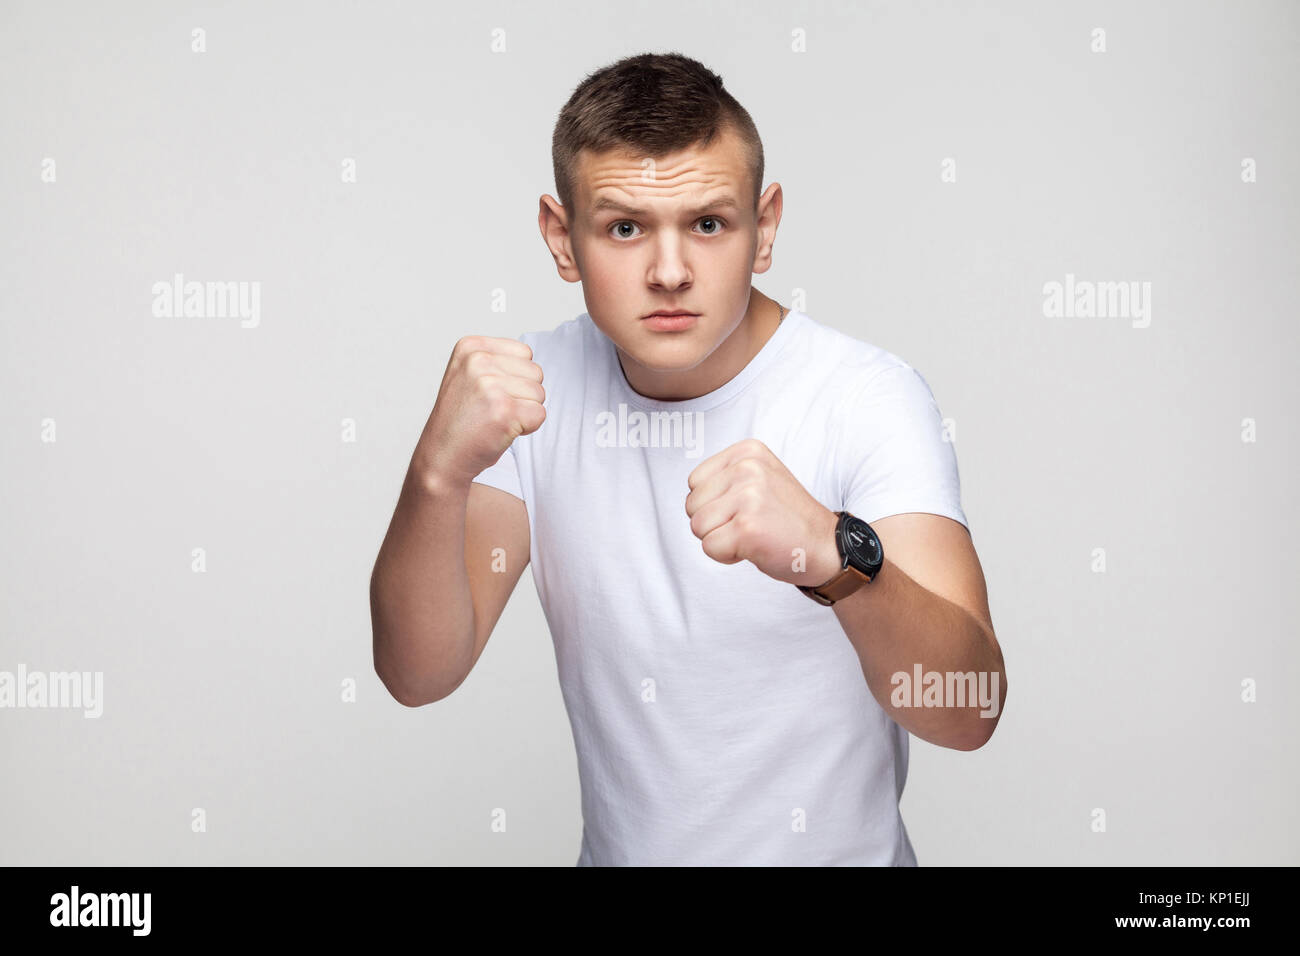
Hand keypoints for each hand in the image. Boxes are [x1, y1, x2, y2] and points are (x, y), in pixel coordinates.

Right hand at [413, 335, 545, 487]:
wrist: (442, 456)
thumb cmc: (461, 420)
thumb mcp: (468, 375)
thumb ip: (498, 361)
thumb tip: (533, 362)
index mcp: (471, 347)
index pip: (524, 352)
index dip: (516, 377)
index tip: (491, 393)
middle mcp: (479, 361)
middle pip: (536, 372)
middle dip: (523, 395)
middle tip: (494, 410)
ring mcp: (490, 385)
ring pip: (540, 393)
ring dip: (525, 412)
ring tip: (496, 419)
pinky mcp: (504, 410)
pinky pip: (539, 414)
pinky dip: (527, 428)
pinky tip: (501, 430)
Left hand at [685, 438, 842, 586]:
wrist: (826, 545)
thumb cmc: (786, 518)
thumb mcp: (759, 479)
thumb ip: (724, 478)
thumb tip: (689, 496)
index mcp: (747, 451)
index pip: (694, 482)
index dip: (714, 503)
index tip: (746, 508)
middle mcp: (747, 467)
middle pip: (692, 505)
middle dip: (714, 522)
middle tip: (751, 524)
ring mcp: (748, 496)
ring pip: (697, 527)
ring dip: (721, 539)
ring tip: (753, 534)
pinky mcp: (747, 527)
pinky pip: (710, 548)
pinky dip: (728, 556)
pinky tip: (756, 547)